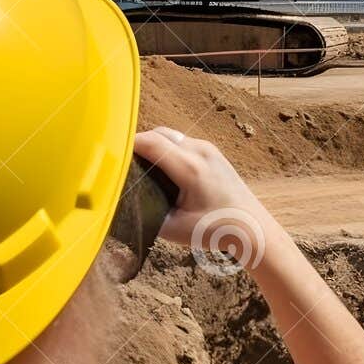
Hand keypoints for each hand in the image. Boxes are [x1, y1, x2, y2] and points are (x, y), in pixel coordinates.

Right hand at [132, 128, 280, 269]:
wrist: (252, 227)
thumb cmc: (216, 230)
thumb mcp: (174, 229)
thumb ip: (145, 214)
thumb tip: (123, 204)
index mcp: (190, 168)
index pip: (150, 143)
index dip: (127, 147)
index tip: (110, 159)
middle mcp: (200, 151)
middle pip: (158, 133)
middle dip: (138, 146)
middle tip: (123, 166)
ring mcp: (208, 149)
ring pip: (170, 135)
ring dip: (153, 146)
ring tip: (141, 169)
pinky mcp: (212, 152)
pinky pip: (181, 142)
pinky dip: (167, 150)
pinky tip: (161, 170)